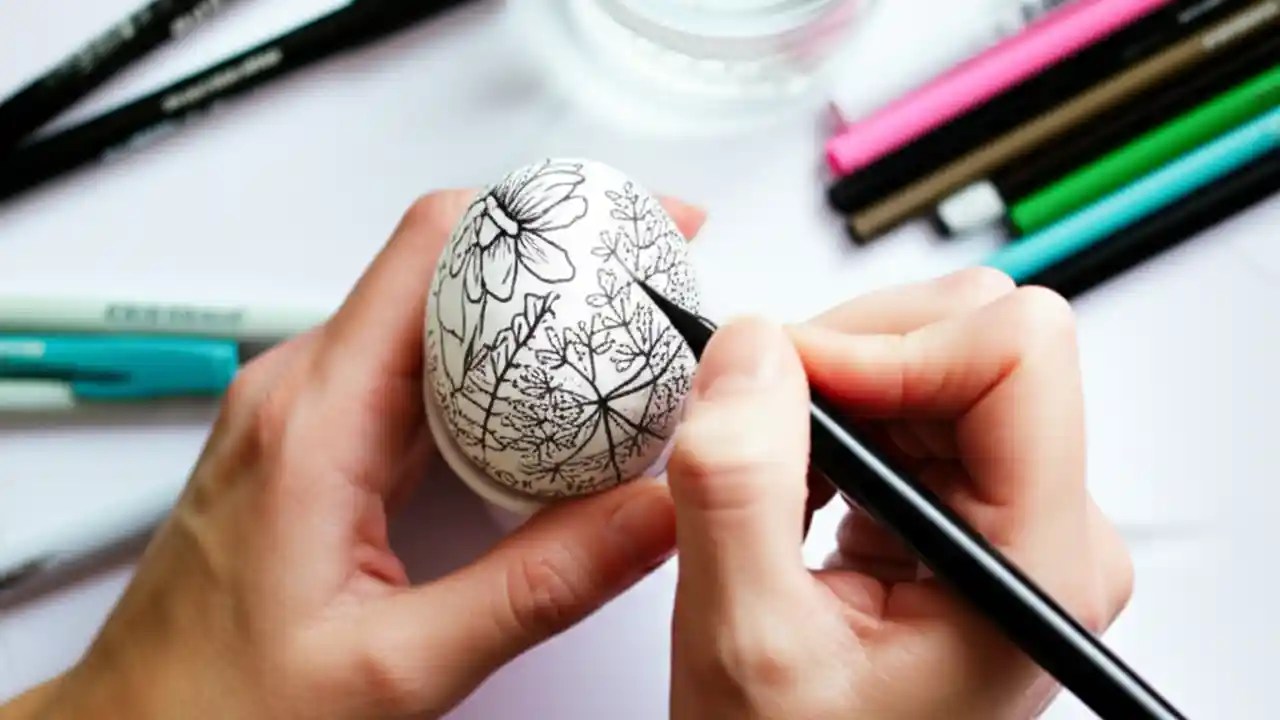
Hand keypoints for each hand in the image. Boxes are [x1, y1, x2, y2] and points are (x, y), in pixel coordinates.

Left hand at [7, 191, 703, 719]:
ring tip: (609, 340)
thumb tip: (648, 516)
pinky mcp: (311, 439)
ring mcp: (300, 411)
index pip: (428, 248)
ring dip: (520, 320)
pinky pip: (410, 370)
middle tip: (640, 286)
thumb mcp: (399, 666)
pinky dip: (486, 373)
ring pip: (428, 319)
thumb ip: (536, 589)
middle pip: (439, 268)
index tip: (616, 223)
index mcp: (312, 420)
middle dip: (549, 263)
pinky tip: (536, 413)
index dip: (534, 214)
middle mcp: (298, 393)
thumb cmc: (219, 705)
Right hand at [666, 269, 1133, 718]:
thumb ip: (743, 488)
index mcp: (1036, 564)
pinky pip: (908, 399)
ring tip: (773, 475)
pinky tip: (794, 485)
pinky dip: (832, 416)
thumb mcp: (745, 644)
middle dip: (845, 357)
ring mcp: (1009, 516)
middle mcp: (1046, 529)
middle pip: (971, 334)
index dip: (890, 344)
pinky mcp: (965, 509)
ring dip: (830, 390)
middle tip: (757, 423)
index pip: (1015, 355)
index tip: (789, 380)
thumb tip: (748, 348)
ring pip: (932, 354)